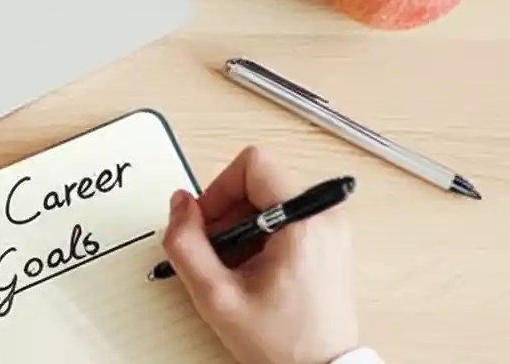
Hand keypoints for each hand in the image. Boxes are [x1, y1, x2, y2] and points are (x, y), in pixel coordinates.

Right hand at [162, 147, 358, 363]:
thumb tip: (179, 205)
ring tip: (235, 266)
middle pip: (259, 179)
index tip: (207, 224)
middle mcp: (325, 216)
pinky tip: (251, 268)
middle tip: (216, 251)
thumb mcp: (217, 297)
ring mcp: (330, 227)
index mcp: (305, 223)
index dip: (217, 189)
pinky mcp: (327, 239)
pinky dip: (258, 234)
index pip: (253, 165)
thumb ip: (187, 245)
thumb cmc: (284, 344)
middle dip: (226, 211)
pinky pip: (284, 215)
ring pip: (268, 197)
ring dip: (240, 225)